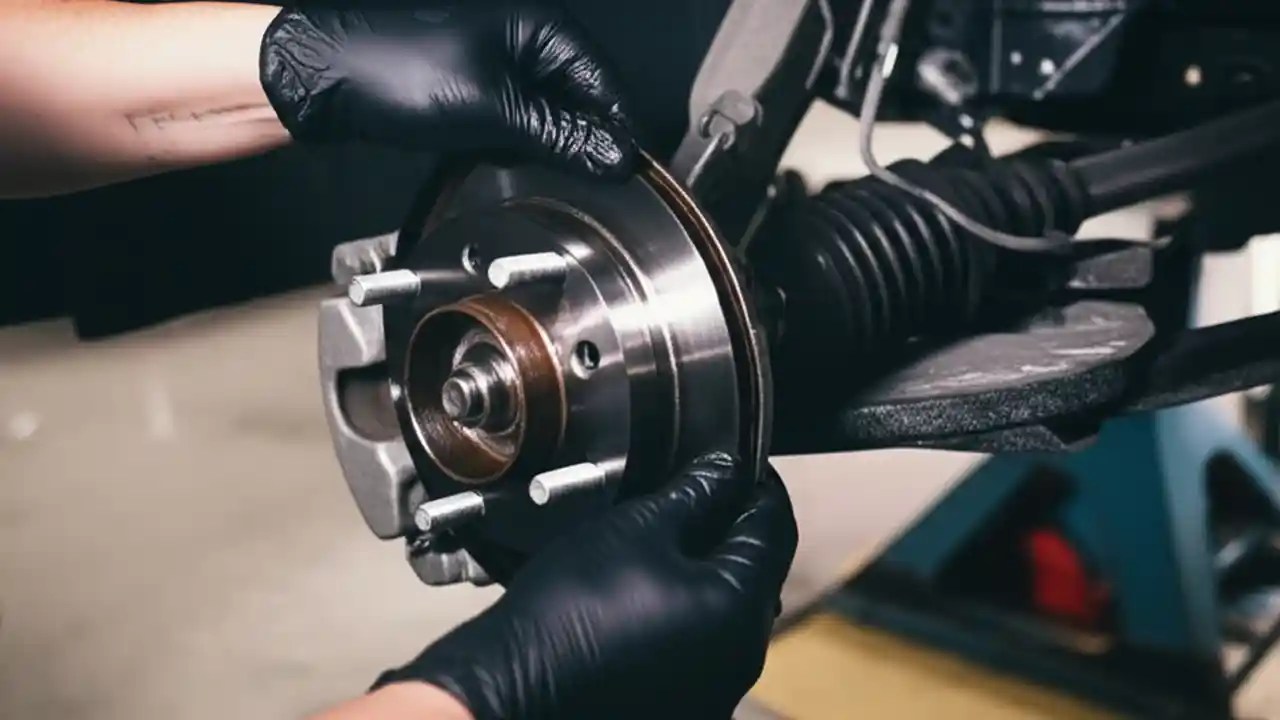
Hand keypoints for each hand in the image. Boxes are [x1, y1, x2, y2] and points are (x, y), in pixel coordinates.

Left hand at [260, 2, 634, 178]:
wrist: (321, 77)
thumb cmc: (392, 70)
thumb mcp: (492, 110)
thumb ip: (560, 135)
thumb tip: (614, 155)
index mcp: (540, 27)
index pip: (608, 85)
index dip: (619, 134)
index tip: (625, 175)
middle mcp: (525, 38)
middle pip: (582, 100)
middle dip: (586, 142)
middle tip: (588, 185)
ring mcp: (498, 62)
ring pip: (549, 114)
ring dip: (552, 146)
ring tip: (547, 175)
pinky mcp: (474, 87)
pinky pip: (517, 120)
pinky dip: (521, 144)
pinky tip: (512, 163)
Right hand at [374, 453, 798, 719]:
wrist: (513, 687)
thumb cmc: (569, 611)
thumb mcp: (637, 529)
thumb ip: (694, 492)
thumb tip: (725, 469)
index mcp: (740, 608)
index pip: (774, 527)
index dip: (757, 484)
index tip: (737, 461)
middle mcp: (739, 658)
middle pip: (755, 572)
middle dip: (730, 526)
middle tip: (697, 490)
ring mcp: (712, 688)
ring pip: (726, 611)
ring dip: (706, 570)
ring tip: (664, 536)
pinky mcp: (680, 703)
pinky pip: (699, 646)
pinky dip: (684, 610)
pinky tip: (645, 588)